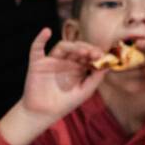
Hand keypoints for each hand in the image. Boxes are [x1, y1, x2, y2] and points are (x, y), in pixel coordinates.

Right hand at [0, 28, 105, 144]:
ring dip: (73, 46)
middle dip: (87, 49)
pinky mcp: (37, 63)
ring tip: (83, 51)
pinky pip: (36, 48)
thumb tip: (108, 64)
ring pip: (63, 47)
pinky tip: (47, 31)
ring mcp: (52, 61)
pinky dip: (40, 38)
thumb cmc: (65, 103)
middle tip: (95, 53)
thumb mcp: (85, 91)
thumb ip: (96, 78)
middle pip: (77, 48)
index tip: (103, 56)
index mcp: (78, 67)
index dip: (95, 53)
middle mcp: (66, 61)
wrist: (44, 113)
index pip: (88, 54)